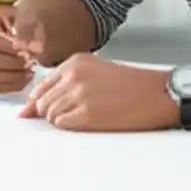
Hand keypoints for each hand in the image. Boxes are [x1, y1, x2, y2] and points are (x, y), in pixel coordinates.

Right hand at [0, 6, 44, 93]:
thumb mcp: (22, 15)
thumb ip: (29, 29)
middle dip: (9, 62)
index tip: (25, 49)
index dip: (5, 45)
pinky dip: (11, 85)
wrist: (8, 29)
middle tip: (30, 61)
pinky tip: (25, 77)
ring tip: (30, 70)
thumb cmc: (14, 20)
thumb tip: (36, 49)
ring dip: (12, 76)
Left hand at [20, 53, 176, 131]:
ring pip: (51, 114)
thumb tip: (33, 107)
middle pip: (42, 101)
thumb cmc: (131, 85)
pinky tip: (85, 123)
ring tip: (82, 118)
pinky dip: (69, 127)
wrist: (158, 94)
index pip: (41, 85)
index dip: (37, 102)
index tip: (33, 112)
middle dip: (49, 113)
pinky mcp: (87, 113)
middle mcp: (73, 75)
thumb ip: (67, 83)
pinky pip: (63, 124)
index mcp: (75, 62)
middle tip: (68, 117)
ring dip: (61, 121)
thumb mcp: (96, 71)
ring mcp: (79, 94)